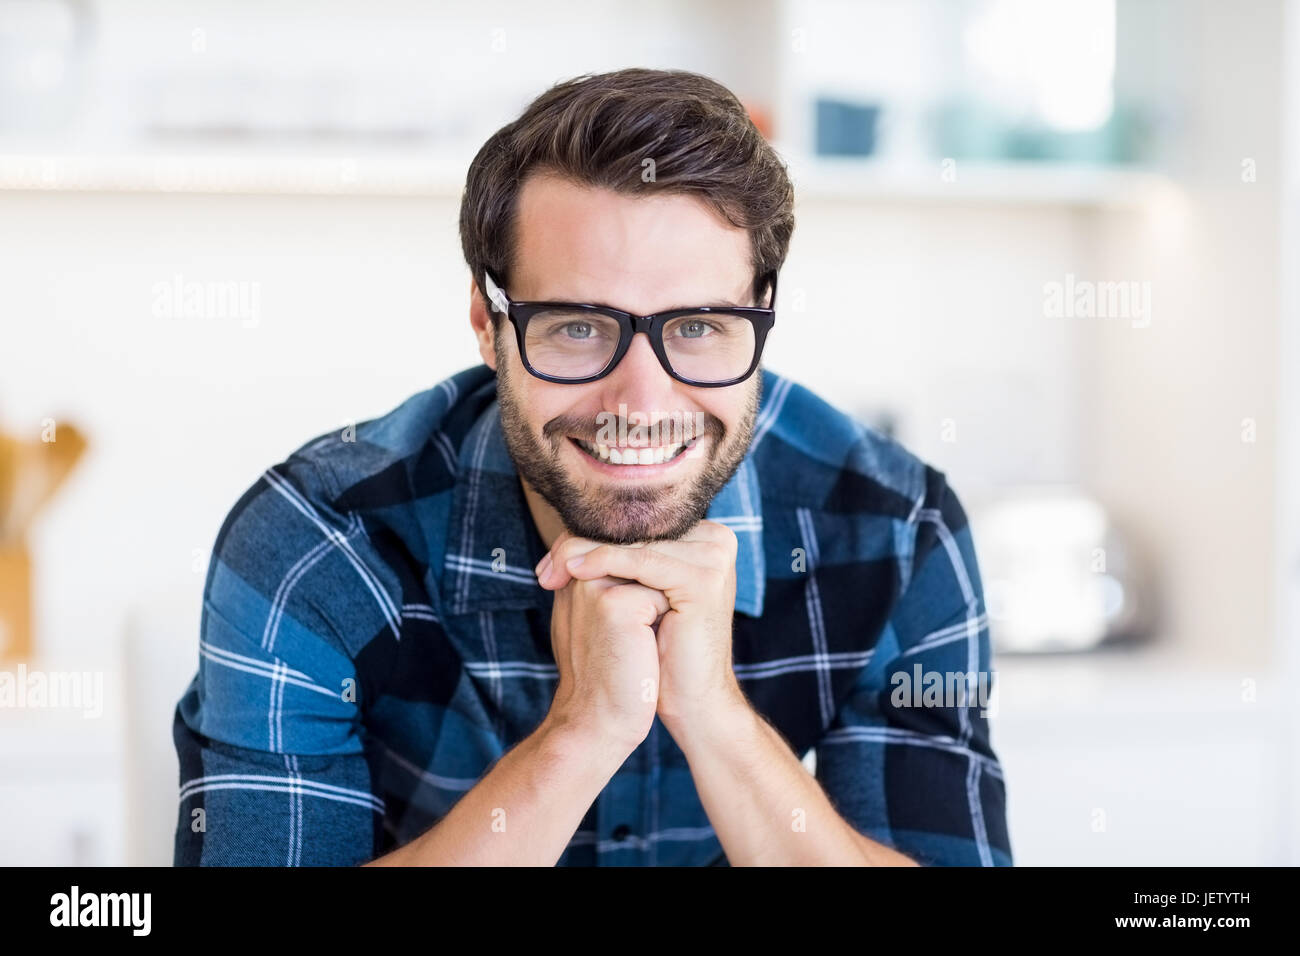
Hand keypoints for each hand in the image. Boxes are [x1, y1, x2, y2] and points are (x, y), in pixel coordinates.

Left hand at [536, 521, 743, 736]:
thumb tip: (570, 528)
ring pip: (637, 544)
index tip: (550, 559)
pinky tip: (576, 572)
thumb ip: (621, 556)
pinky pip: (644, 561)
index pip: (638, 524)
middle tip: (545, 566)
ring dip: (587, 553)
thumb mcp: (638, 594)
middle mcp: (717, 540)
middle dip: (584, 545)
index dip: (590, 537)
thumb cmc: (659, 650)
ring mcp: (715, 558)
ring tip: (552, 570)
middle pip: (637, 531)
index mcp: (705, 538)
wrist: (689, 700)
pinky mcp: (705, 579)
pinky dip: (606, 562)